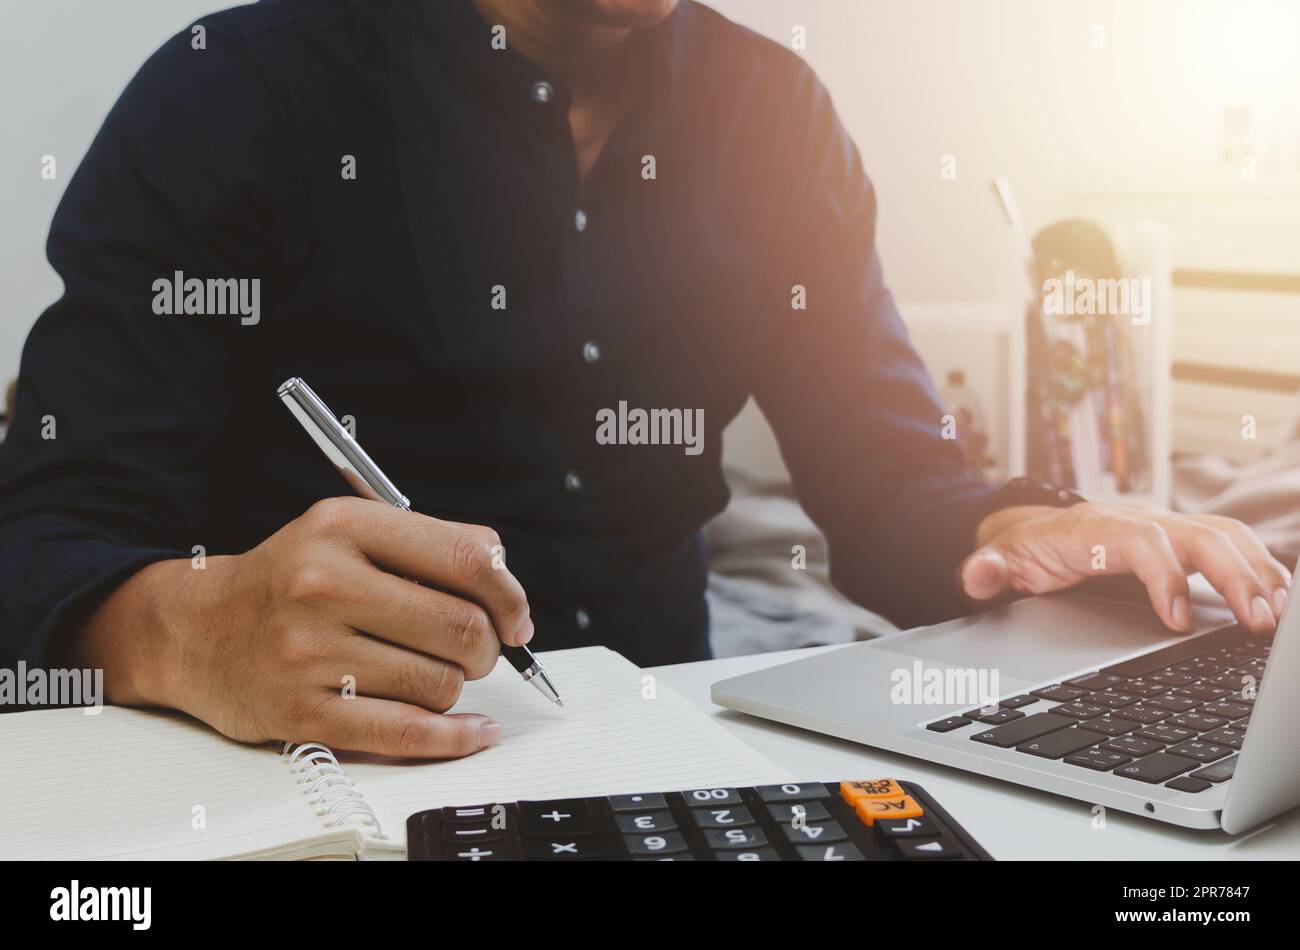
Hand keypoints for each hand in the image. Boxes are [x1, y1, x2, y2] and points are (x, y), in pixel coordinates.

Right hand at [77, 497, 532, 757]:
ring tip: (427, 672)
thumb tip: (506, 581)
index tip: (516, 617)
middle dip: (487, 647)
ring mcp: (310, 651)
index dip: (509, 594)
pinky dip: (454, 737)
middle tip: (476, 651)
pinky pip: (406, 732)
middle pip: (462, 628)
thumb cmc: (290, 579)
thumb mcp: (350, 531)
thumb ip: (431, 543)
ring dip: (453, 686)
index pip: (466, 559)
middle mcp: (324, 584)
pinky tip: (471, 730)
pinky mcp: (301, 711)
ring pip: (440, 683)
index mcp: (345, 527)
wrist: (197, 630)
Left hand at [962, 503, 1290, 634]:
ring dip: (1256, 572)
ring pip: (1222, 537)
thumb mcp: (999, 560)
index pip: (1141, 542)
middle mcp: (1138, 521)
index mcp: (1095, 528)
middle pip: (1197, 537)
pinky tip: (1277, 597)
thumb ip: (987, 569)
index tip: (1179, 620)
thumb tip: (975, 575)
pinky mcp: (1181, 540)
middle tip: (1257, 622)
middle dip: (1232, 576)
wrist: (1033, 529)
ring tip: (1277, 616)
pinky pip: (1230, 544)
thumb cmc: (1026, 549)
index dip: (1165, 577)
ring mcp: (1164, 527)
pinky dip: (1259, 564)